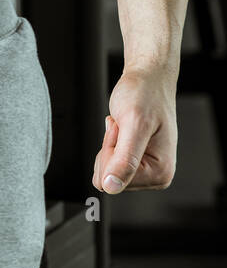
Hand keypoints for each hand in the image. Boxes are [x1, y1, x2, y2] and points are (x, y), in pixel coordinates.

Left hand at [92, 66, 177, 193]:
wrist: (148, 80)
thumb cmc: (146, 95)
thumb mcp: (134, 124)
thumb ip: (124, 159)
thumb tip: (112, 187)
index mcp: (161, 173)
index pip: (115, 182)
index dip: (111, 153)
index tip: (123, 131)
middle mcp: (156, 175)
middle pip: (109, 178)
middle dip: (109, 148)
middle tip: (123, 126)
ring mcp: (145, 169)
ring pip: (107, 170)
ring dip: (109, 143)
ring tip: (125, 126)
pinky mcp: (136, 161)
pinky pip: (108, 161)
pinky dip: (109, 142)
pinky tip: (123, 129)